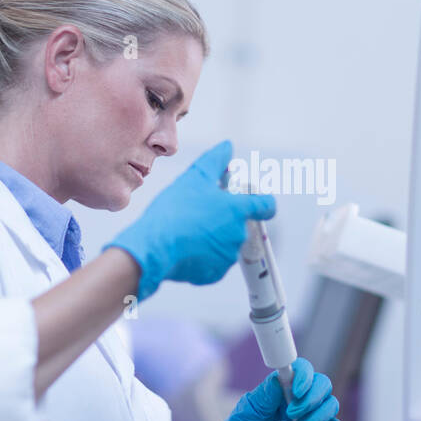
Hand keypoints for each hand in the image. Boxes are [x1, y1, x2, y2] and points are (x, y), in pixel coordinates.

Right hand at [101, 140, 274, 301]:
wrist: (154, 247)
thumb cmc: (174, 211)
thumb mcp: (194, 178)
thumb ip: (215, 160)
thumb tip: (228, 146)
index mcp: (238, 210)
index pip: (266, 205)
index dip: (263, 201)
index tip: (255, 201)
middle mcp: (238, 234)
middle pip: (239, 224)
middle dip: (223, 219)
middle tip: (200, 213)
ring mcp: (227, 256)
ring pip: (224, 243)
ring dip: (212, 237)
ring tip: (188, 230)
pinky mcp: (214, 274)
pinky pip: (213, 263)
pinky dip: (202, 256)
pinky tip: (184, 247)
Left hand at [185, 357, 342, 420]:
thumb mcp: (247, 410)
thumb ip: (265, 395)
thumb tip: (281, 377)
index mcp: (282, 387)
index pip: (303, 370)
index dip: (305, 376)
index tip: (296, 391)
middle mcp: (299, 400)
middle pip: (323, 386)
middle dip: (312, 399)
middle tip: (291, 414)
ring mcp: (308, 418)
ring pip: (331, 406)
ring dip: (317, 418)